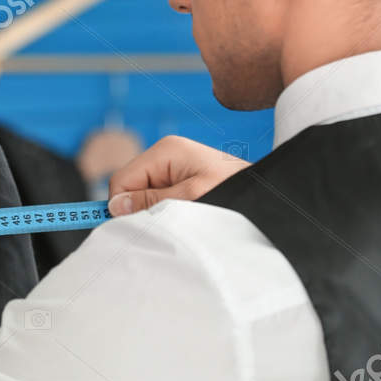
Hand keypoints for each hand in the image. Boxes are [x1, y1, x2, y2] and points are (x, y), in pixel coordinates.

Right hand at [106, 135, 250, 215]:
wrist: (264, 193)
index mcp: (164, 151)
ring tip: (179, 221)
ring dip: (153, 212)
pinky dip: (163, 212)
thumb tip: (116, 206)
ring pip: (142, 195)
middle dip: (138, 210)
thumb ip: (151, 202)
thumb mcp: (191, 199)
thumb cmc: (234, 189)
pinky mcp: (179, 179)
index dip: (120, 205)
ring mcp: (171, 167)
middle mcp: (164, 155)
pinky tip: (182, 218)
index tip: (129, 229)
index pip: (122, 180)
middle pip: (130, 187)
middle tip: (161, 227)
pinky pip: (158, 198)